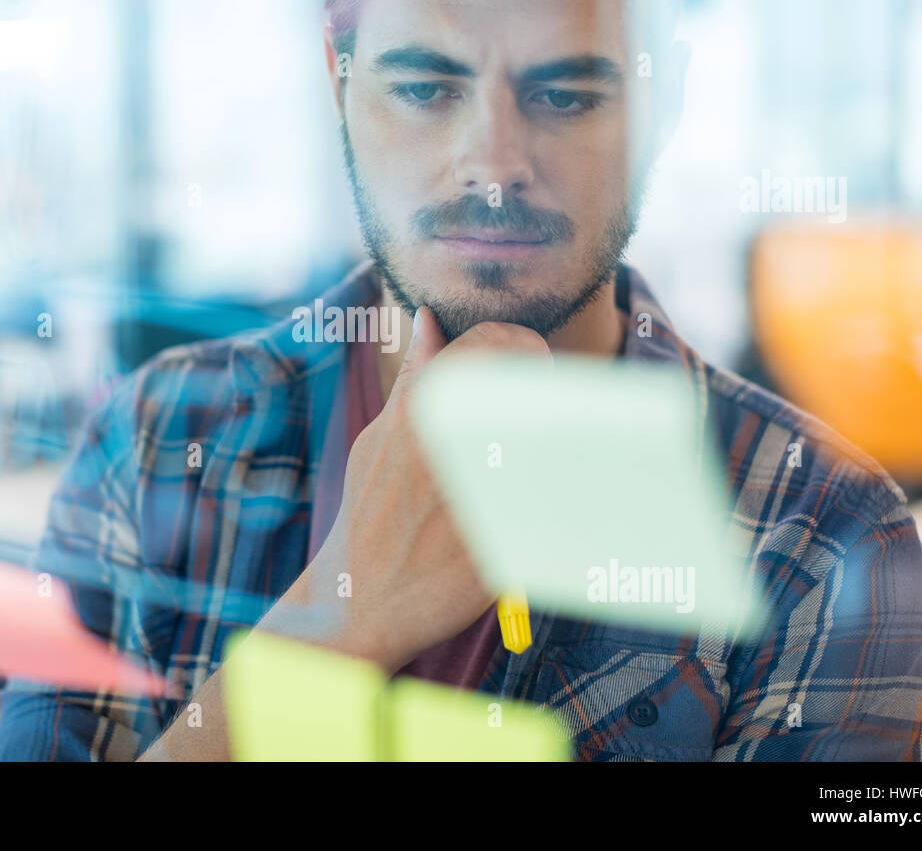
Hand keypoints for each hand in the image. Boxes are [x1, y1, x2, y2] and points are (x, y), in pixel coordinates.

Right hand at [293, 307, 551, 673]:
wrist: (360, 600)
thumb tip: (428, 321)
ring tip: (531, 465)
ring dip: (553, 441)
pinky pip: (561, 492)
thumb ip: (414, 377)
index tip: (525, 374)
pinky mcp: (516, 533)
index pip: (505, 340)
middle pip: (538, 381)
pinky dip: (558, 490)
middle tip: (530, 422)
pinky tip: (534, 506)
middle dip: (543, 394)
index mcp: (423, 403)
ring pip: (556, 432)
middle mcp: (456, 435)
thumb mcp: (378, 437)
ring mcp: (490, 484)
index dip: (524, 350)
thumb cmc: (369, 515)